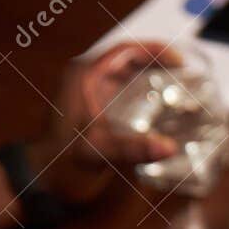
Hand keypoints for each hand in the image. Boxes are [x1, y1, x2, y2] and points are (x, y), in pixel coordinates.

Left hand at [25, 41, 182, 208]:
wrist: (42, 177)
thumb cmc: (62, 161)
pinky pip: (123, 91)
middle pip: (128, 60)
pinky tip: (162, 107)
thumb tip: (169, 147)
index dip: (153, 51)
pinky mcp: (94, 107)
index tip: (179, 60)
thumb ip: (132, 148)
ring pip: (126, 74)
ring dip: (152, 78)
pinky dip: (144, 94)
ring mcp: (89, 92)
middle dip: (158, 64)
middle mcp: (86, 78)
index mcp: (84, 77)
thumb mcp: (97, 152)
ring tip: (180, 88)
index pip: (123, 52)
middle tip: (186, 75)